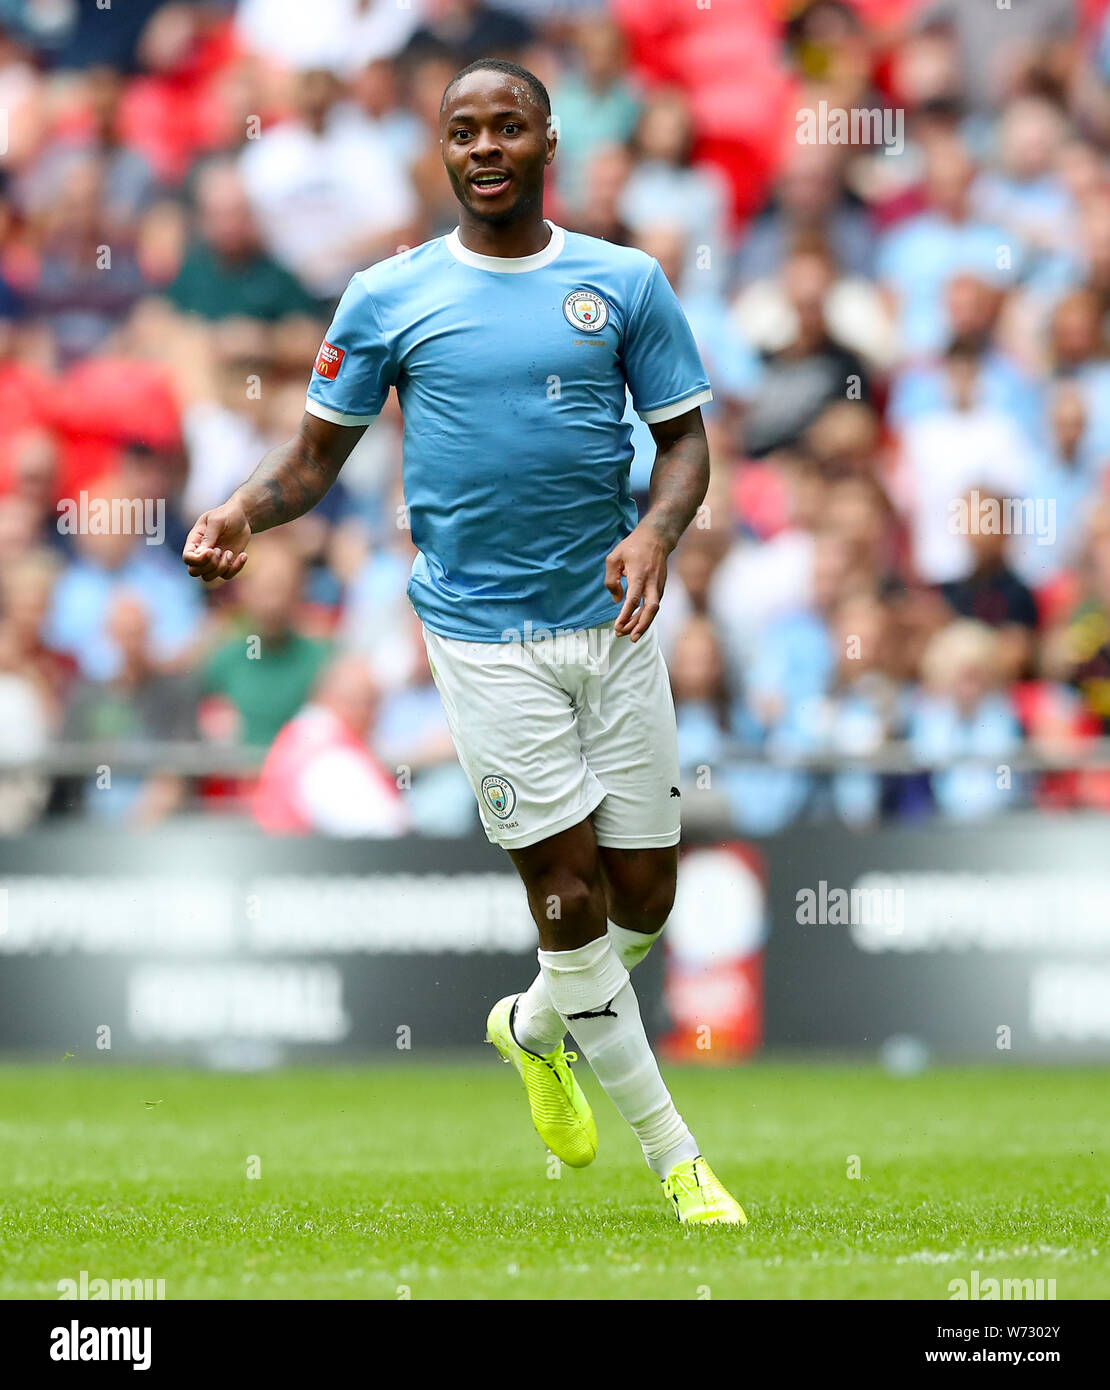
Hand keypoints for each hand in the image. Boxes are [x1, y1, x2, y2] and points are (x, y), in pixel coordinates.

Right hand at [182, 501, 250, 583]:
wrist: (243, 518)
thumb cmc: (227, 515)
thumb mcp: (217, 520)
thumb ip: (209, 535)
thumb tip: (202, 552)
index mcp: (194, 540)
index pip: (187, 558)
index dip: (198, 559)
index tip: (212, 550)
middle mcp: (200, 553)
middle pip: (194, 571)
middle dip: (209, 565)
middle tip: (220, 551)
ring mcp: (212, 560)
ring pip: (208, 577)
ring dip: (221, 567)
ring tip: (229, 552)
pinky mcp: (225, 564)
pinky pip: (226, 576)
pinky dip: (236, 568)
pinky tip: (243, 555)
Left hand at [604, 522, 667, 641]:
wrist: (657, 538)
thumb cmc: (632, 547)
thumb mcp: (614, 558)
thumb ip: (611, 580)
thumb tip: (616, 600)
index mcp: (640, 575)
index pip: (633, 600)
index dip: (625, 615)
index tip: (617, 626)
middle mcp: (652, 583)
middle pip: (650, 609)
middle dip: (640, 626)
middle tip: (628, 637)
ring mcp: (659, 586)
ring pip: (653, 610)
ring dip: (643, 624)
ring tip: (631, 636)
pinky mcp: (660, 588)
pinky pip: (654, 606)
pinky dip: (646, 617)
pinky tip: (637, 624)